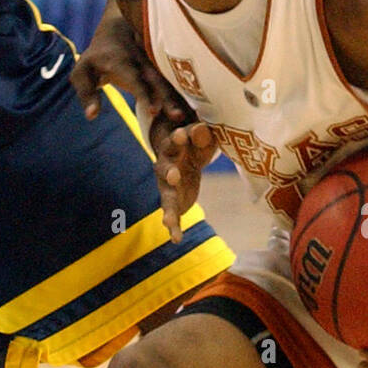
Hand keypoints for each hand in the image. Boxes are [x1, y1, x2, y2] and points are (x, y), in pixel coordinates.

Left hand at [70, 13, 187, 126]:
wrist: (118, 28)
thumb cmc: (97, 57)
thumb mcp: (82, 72)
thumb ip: (86, 94)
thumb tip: (92, 116)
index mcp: (122, 62)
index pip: (135, 79)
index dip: (145, 93)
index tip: (154, 111)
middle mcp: (142, 61)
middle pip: (157, 80)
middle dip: (167, 97)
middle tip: (178, 117)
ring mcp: (156, 62)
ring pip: (170, 79)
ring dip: (179, 96)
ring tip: (187, 115)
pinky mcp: (164, 65)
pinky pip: (176, 79)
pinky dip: (185, 93)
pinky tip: (194, 110)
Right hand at [150, 118, 215, 243]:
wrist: (185, 160)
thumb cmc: (195, 144)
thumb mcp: (201, 137)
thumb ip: (201, 134)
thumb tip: (201, 128)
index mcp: (174, 145)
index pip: (176, 139)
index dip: (180, 137)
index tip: (183, 133)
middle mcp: (166, 165)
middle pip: (165, 167)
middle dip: (169, 171)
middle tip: (174, 175)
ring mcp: (167, 185)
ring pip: (166, 194)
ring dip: (167, 206)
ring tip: (167, 219)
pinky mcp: (172, 202)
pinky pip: (171, 215)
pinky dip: (172, 227)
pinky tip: (175, 239)